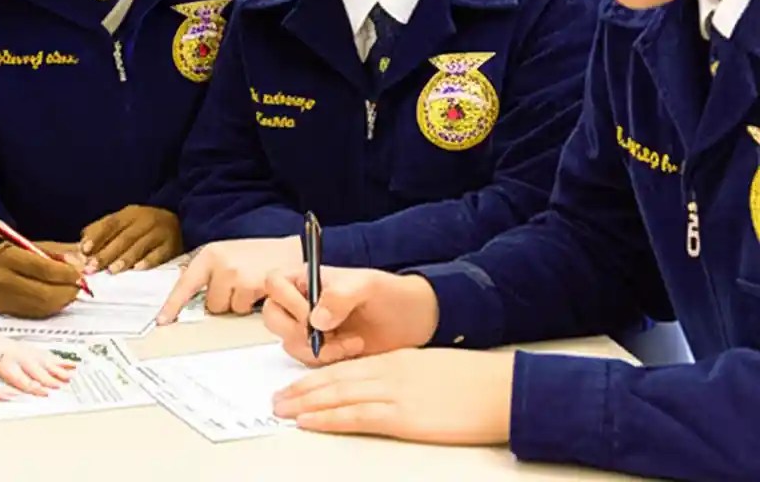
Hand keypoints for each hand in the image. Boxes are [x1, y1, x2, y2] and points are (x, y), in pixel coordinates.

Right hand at [0, 241, 87, 318]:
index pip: (43, 269)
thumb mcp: (34, 244)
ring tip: (72, 291)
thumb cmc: (14, 252)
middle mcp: (3, 280)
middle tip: (80, 285)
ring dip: (63, 300)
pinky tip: (59, 299)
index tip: (80, 273)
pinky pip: (36, 313)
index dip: (66, 273)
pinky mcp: (7, 311)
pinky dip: (53, 306)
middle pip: (44, 293)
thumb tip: (82, 264)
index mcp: (8, 257)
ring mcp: (4, 299)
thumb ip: (60, 252)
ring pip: (42, 306)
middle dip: (68, 290)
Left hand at [0, 313, 74, 399]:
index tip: (40, 391)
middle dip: (44, 372)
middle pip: (25, 358)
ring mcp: (3, 341)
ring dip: (49, 364)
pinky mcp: (5, 342)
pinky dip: (46, 356)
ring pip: (31, 353)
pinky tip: (59, 362)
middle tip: (61, 385)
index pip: (7, 366)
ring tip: (68, 374)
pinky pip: (29, 350)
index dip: (24, 379)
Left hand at [80, 205, 181, 273]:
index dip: (97, 237)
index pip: (111, 224)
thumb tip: (81, 245)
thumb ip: (102, 231)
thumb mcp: (124, 223)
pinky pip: (159, 254)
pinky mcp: (172, 246)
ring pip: (140, 246)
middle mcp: (146, 220)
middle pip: (124, 237)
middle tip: (92, 268)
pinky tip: (138, 269)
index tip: (84, 250)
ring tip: (111, 270)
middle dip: (106, 253)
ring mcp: (160, 232)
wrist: (180, 223)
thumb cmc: (143, 228)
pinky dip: (148, 262)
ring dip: (125, 259)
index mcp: (130, 213)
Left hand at [156, 236, 301, 324]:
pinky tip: (260, 288)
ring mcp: (236, 275)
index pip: (185, 284)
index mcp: (209, 255)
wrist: (290, 252)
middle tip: (238, 285)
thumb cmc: (257, 256)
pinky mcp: (252, 286)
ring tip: (251, 285)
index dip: (172, 305)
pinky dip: (253, 303)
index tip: (162, 320)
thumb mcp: (227, 255)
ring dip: (239, 302)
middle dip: (224, 300)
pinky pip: (244, 309)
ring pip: (228, 309)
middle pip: (210, 304)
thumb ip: (207, 271)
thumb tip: (185, 287)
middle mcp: (220, 264)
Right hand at [262, 267, 439, 366]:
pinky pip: (305, 360)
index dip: (288, 301)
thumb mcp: (367, 286)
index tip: (312, 314)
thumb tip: (316, 318)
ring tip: (350, 342)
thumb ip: (340, 295)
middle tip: (327, 334)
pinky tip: (351, 349)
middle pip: (273, 317)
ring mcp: (307, 327)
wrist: (410, 321)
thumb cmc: (389, 293)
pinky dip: (326, 360)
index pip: (274, 284)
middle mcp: (300, 301)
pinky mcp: (318, 350)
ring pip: (288, 342)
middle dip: (299, 331)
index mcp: (305, 278)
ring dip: (318, 349)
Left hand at [273, 348, 513, 444]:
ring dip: (305, 404)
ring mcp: (394, 393)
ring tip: (281, 410)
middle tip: (277, 398)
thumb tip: (385, 389)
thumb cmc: (476, 382)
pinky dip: (328, 418)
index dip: (316, 376)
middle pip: (333, 379)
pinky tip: (308, 421)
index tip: (296, 383)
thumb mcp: (433, 369)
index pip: (345, 366)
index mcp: (396, 359)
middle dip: (301, 389)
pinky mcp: (403, 416)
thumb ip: (405, 376)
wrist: (503, 389)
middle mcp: (388, 372)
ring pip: (337, 395)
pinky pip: (355, 416)